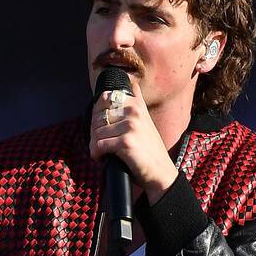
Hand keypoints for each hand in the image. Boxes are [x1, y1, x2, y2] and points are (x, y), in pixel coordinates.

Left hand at [89, 74, 178, 193]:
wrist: (161, 171)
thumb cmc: (150, 149)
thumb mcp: (146, 120)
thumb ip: (137, 102)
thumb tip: (132, 84)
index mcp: (136, 104)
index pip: (105, 98)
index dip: (95, 113)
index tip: (98, 127)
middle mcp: (133, 112)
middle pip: (98, 117)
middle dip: (93, 132)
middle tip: (98, 144)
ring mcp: (130, 126)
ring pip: (96, 132)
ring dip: (93, 145)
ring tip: (99, 152)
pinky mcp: (126, 142)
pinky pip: (99, 145)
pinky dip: (96, 154)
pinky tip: (101, 158)